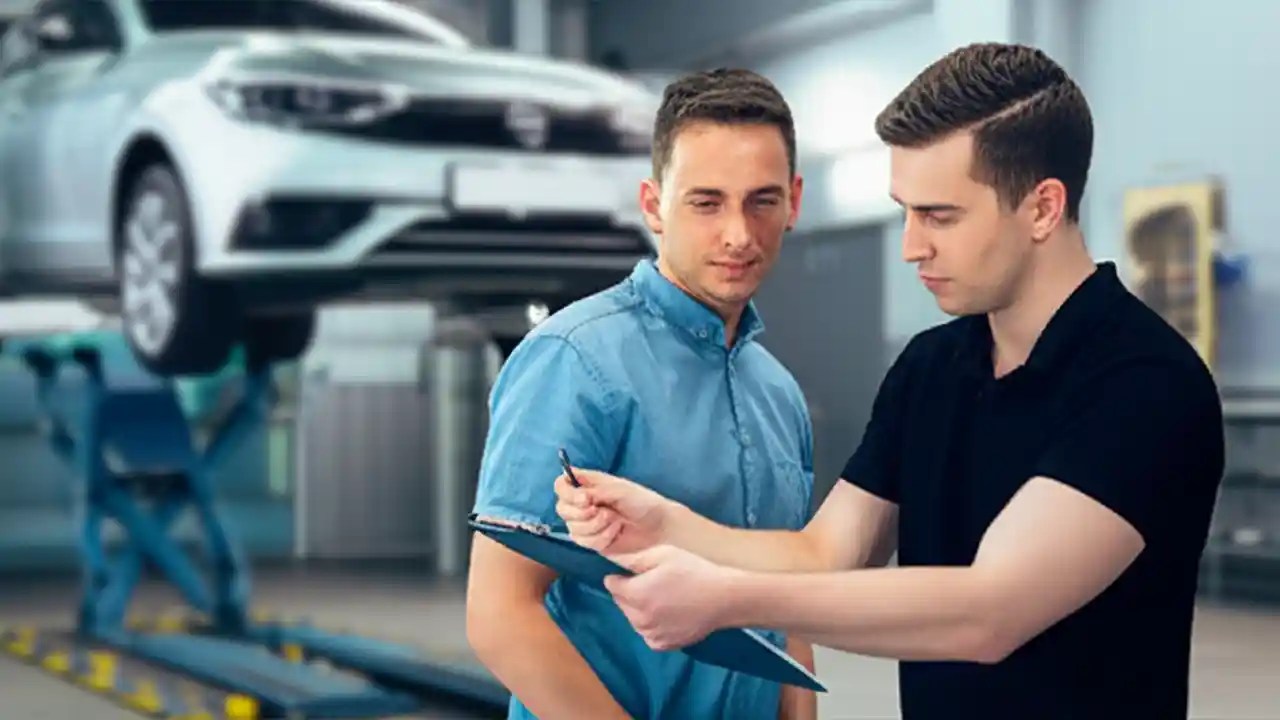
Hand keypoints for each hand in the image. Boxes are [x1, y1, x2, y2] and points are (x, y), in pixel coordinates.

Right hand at [555, 468, 674, 553]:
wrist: (660, 529)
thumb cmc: (644, 503)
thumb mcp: (619, 490)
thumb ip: (595, 489)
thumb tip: (575, 487)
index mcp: (590, 485)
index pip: (562, 485)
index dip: (568, 492)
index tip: (585, 499)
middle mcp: (586, 504)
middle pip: (562, 508)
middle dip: (580, 513)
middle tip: (601, 511)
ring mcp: (589, 524)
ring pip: (572, 528)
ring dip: (593, 526)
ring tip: (614, 521)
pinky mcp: (595, 542)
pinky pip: (584, 542)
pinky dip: (599, 538)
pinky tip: (615, 533)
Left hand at [603, 545, 737, 650]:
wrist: (722, 598)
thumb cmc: (693, 571)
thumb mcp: (663, 554)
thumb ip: (634, 559)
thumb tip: (613, 560)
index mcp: (636, 594)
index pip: (611, 585)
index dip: (619, 577)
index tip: (631, 573)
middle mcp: (638, 618)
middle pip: (621, 603)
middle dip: (629, 593)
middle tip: (651, 583)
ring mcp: (650, 634)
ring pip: (633, 619)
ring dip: (638, 609)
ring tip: (662, 598)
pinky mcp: (663, 644)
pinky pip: (647, 633)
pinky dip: (651, 625)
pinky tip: (667, 614)